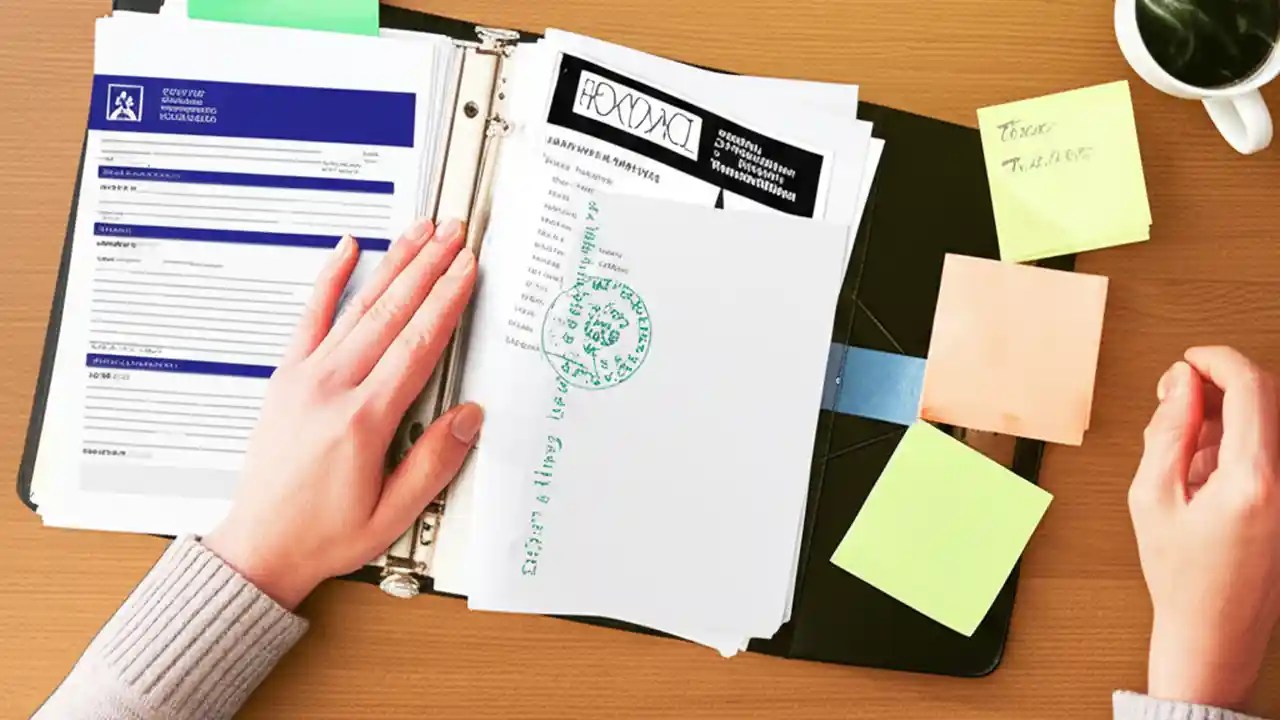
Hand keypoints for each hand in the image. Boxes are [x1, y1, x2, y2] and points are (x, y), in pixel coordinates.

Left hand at [203, 218, 479, 609]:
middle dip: (428, 267)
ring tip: (420, 232)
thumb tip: (469, 417)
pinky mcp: (287, 377)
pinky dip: (329, 279)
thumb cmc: (324, 535)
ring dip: (393, 264)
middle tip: (454, 234)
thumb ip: (434, 462)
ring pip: (358, 307)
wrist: (259, 546)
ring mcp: (305, 378)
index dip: (446, 301)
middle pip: (391, 313)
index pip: (416, 346)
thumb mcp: (393, 514)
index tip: (467, 269)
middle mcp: (331, 389)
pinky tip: (347, 248)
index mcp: (362, 421)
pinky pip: (310, 316)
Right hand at [1128, 346, 1279, 709]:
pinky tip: (1203, 471)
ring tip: (1182, 449)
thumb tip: (1180, 383)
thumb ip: (1166, 431)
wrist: (1214, 634)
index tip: (1187, 361)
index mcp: (1253, 479)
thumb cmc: (1180, 577)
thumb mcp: (1151, 497)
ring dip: (1226, 414)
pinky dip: (1237, 441)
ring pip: (1268, 420)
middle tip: (1174, 398)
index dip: (1216, 360)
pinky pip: (1269, 449)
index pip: (1251, 387)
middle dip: (1219, 384)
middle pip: (1267, 397)